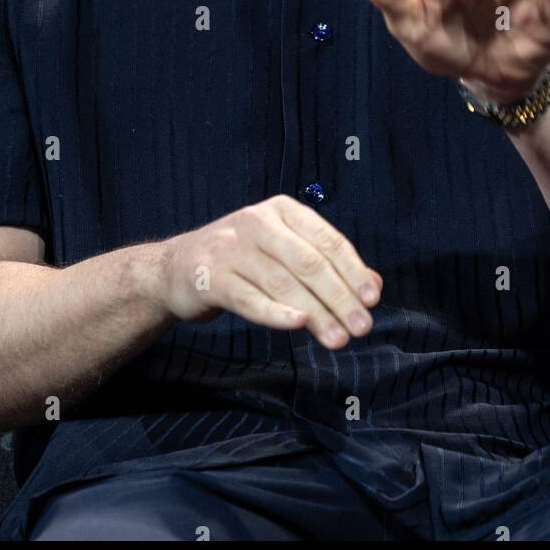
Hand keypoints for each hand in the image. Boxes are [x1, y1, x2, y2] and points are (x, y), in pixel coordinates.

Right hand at [162, 195, 382, 349]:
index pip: (327, 240)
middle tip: (362, 327)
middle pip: (308, 262)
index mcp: (282, 210)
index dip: (353, 271)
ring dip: (315, 314)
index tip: (372, 300)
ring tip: (338, 339)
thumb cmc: (242, 260)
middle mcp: (257, 222)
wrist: (176, 268)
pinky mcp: (210, 277)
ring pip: (283, 283)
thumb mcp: (283, 251)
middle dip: (339, 296)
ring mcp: (231, 248)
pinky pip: (249, 298)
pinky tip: (299, 325)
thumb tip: (373, 286)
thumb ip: (327, 264)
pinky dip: (275, 312)